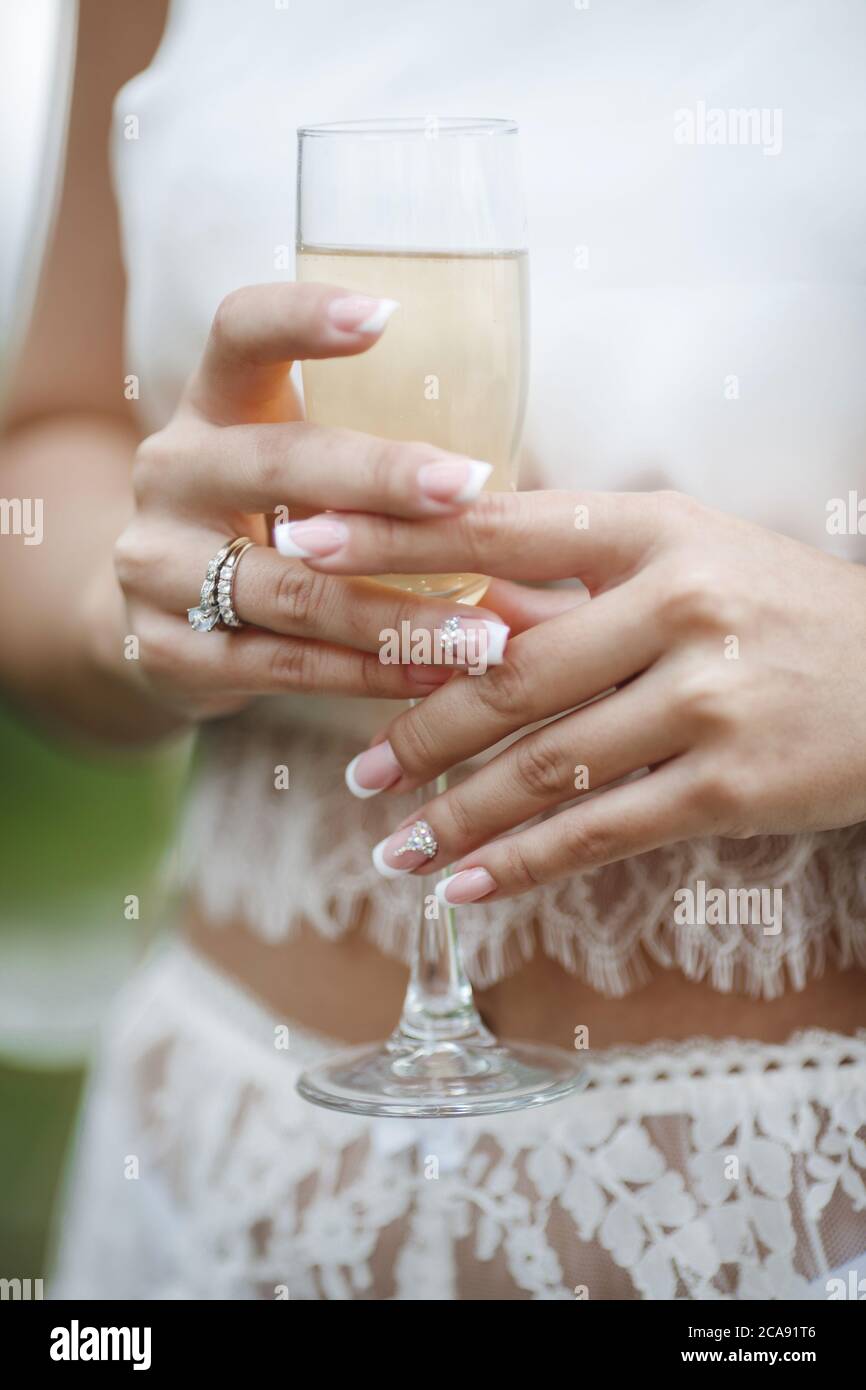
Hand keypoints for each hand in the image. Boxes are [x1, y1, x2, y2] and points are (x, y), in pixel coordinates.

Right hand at [108, 281, 549, 722]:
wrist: (161, 622)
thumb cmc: (266, 526)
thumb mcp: (292, 471)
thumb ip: (365, 456)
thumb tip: (510, 468)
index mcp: (213, 406)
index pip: (240, 332)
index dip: (302, 317)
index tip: (385, 314)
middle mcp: (173, 470)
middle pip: (281, 464)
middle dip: (384, 479)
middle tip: (472, 488)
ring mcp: (157, 561)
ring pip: (292, 587)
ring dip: (399, 615)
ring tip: (488, 637)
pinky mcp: (163, 647)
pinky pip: (280, 665)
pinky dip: (365, 675)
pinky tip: (432, 678)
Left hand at [317, 489, 865, 900]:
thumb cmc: (776, 609)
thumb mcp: (688, 555)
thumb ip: (579, 572)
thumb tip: (457, 591)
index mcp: (654, 530)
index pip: (497, 526)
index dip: (391, 538)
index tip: (303, 542)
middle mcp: (676, 604)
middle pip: (507, 672)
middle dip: (416, 729)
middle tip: (355, 772)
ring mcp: (704, 696)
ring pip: (543, 765)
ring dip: (456, 814)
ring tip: (393, 845)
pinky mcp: (728, 783)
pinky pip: (599, 830)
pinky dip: (523, 863)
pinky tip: (466, 887)